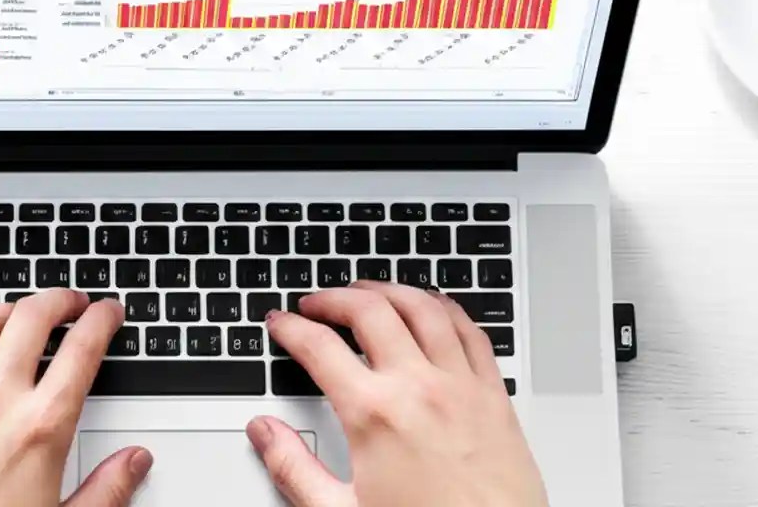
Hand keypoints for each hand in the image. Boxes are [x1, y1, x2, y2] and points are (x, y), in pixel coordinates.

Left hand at [0, 292, 152, 506]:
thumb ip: (107, 490)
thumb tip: (136, 461)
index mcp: (40, 428)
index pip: (82, 350)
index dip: (102, 321)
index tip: (108, 312)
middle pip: (30, 320)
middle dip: (58, 300)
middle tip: (71, 302)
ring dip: (5, 307)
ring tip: (19, 309)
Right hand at [247, 283, 546, 506]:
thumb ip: (294, 467)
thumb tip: (263, 432)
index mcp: (375, 415)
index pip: (319, 347)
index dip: (290, 327)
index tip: (280, 322)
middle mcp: (419, 388)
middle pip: (369, 310)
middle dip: (333, 298)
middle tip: (315, 304)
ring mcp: (461, 386)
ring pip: (422, 307)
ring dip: (387, 290)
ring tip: (366, 292)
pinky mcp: (494, 395)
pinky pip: (470, 330)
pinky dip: (444, 307)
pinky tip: (431, 307)